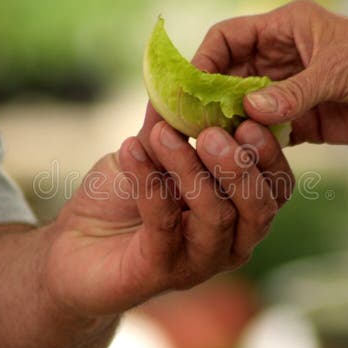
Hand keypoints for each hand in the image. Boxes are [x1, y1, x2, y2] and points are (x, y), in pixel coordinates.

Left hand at [44, 106, 292, 317]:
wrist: (70, 246)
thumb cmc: (121, 198)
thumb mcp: (153, 150)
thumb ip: (176, 122)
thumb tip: (187, 75)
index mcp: (240, 210)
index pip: (277, 186)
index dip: (270, 153)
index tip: (248, 116)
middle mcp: (230, 240)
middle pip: (259, 208)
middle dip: (240, 166)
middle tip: (211, 133)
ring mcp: (199, 261)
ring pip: (216, 217)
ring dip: (191, 171)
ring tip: (163, 136)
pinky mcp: (160, 271)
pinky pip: (164, 224)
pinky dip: (150, 183)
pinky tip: (130, 149)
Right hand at [192, 0, 347, 150]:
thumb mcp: (338, 70)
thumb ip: (293, 92)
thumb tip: (248, 109)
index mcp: (284, 28)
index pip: (227, 38)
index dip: (203, 60)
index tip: (189, 89)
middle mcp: (279, 57)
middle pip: (227, 75)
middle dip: (209, 97)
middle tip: (189, 124)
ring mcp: (287, 90)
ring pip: (242, 106)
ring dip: (227, 124)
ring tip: (209, 145)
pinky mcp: (299, 121)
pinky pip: (264, 131)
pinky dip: (251, 142)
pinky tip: (239, 156)